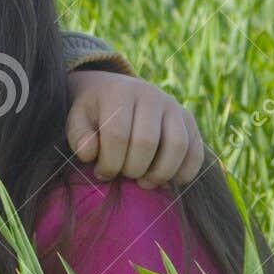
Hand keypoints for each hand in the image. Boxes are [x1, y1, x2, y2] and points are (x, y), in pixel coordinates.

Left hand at [66, 70, 204, 187]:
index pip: (118, 135)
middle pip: (147, 142)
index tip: (102, 173)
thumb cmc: (95, 112)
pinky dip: (185, 171)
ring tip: (143, 183)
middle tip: (123, 176)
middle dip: (133, 169)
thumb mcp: (78, 119)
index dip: (110, 162)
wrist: (115, 90)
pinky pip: (195, 150)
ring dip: (160, 173)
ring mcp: (173, 106)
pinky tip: (166, 182)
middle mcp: (150, 95)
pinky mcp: (189, 120)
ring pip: (177, 145)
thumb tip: (89, 154)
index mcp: (119, 93)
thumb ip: (78, 136)